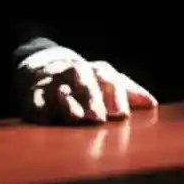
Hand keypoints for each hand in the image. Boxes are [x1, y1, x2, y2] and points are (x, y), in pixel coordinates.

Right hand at [21, 54, 157, 124]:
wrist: (42, 63)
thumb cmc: (82, 80)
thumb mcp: (103, 81)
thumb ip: (126, 92)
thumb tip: (151, 103)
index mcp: (96, 70)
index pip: (109, 78)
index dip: (116, 95)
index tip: (122, 115)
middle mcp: (75, 72)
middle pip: (85, 78)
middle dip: (93, 97)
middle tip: (99, 118)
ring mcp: (53, 80)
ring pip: (61, 87)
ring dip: (69, 101)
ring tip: (76, 117)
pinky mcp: (32, 91)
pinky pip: (34, 98)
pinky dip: (38, 108)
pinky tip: (44, 120)